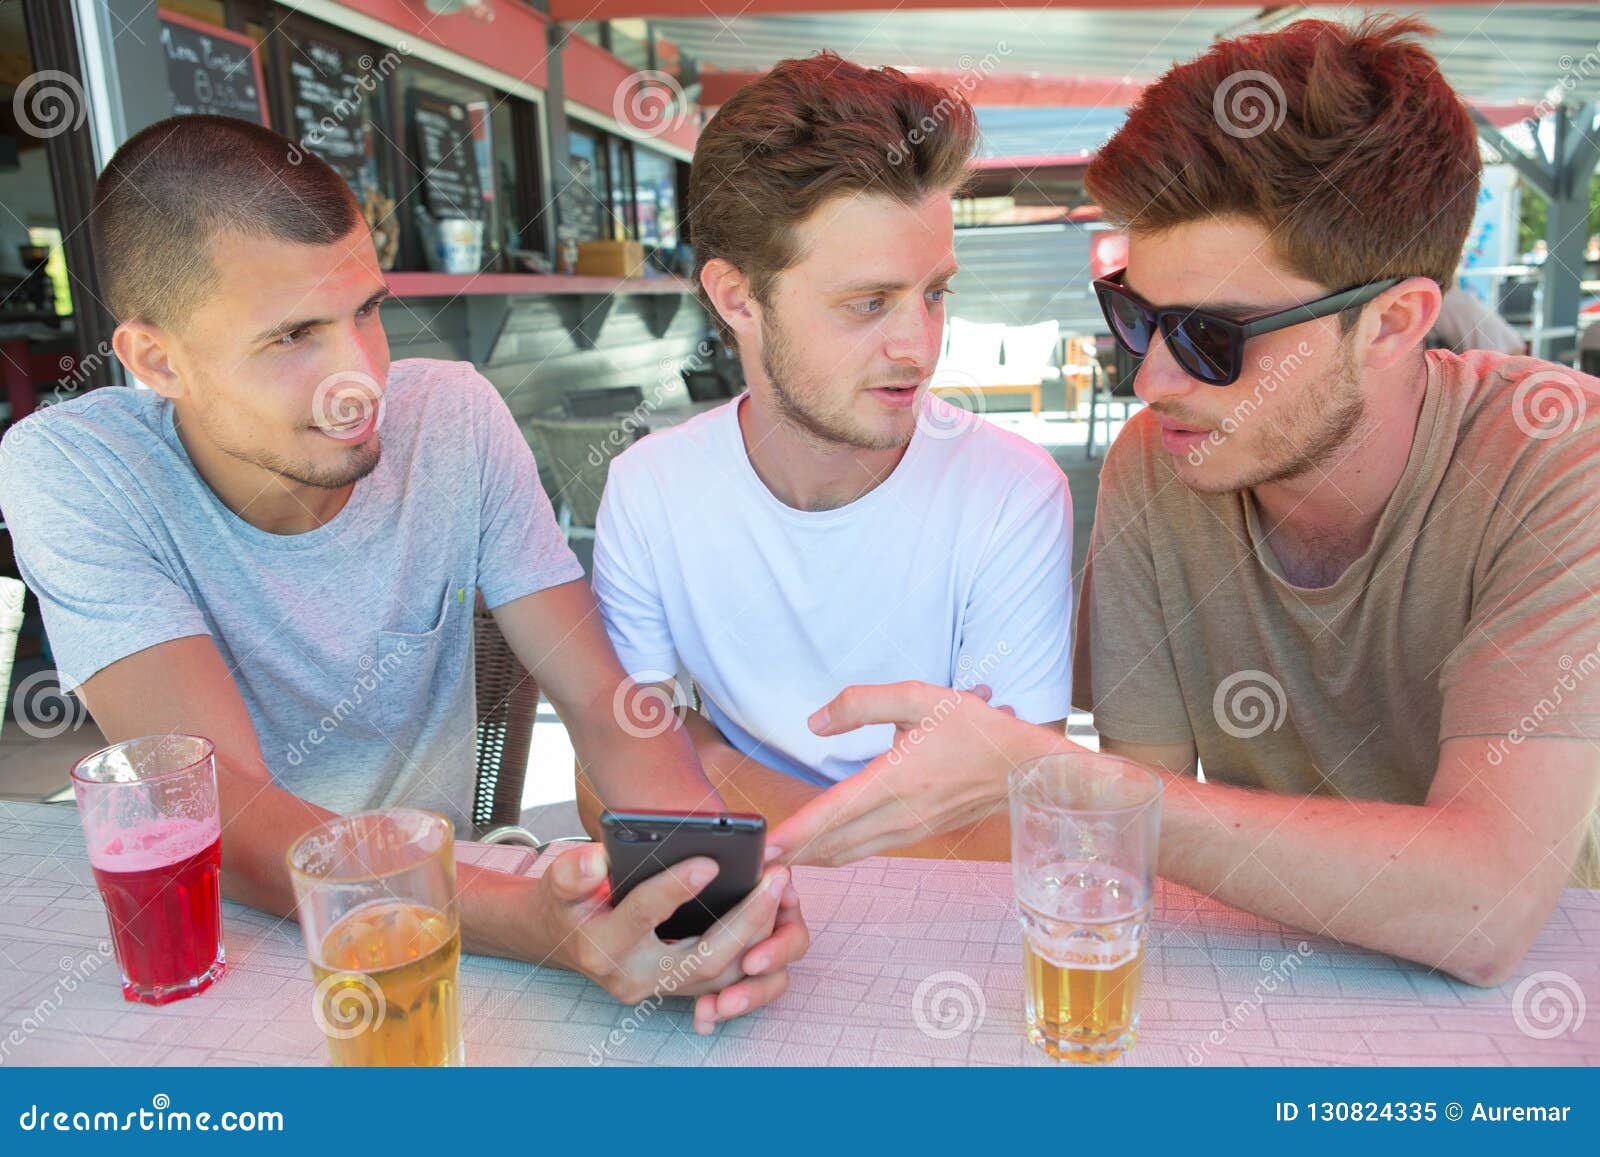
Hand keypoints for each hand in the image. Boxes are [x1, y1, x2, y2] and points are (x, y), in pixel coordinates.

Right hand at [530, 844, 808, 1033]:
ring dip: (758, 934)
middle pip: (702, 958)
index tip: (711, 861)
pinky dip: (753, 950)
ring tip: (781, 889)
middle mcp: (635, 978)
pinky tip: (775, 912)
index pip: (644, 916)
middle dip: (745, 919)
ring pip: (723, 973)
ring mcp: (661, 990)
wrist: (565, 941)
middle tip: (776, 878)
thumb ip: (573, 872)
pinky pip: (726, 978)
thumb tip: (597, 860)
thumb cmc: (567, 904)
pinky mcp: (680, 989)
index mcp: (603, 948)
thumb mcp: (558, 883)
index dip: (675, 888)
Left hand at [769, 680, 1071, 866]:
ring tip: (776, 857)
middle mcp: (899, 815)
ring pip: (848, 851)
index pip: (834, 813)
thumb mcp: (920, 697)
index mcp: (896, 781)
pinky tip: (819, 848)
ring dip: (812, 855)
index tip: (765, 847)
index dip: (796, 832)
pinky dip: (836, 852)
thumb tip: (815, 721)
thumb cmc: (975, 729)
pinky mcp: (916, 834)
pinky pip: (866, 849)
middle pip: (833, 843)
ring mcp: (909, 830)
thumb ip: (863, 704)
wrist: (1024, 768)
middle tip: (752, 858)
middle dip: (792, 853)